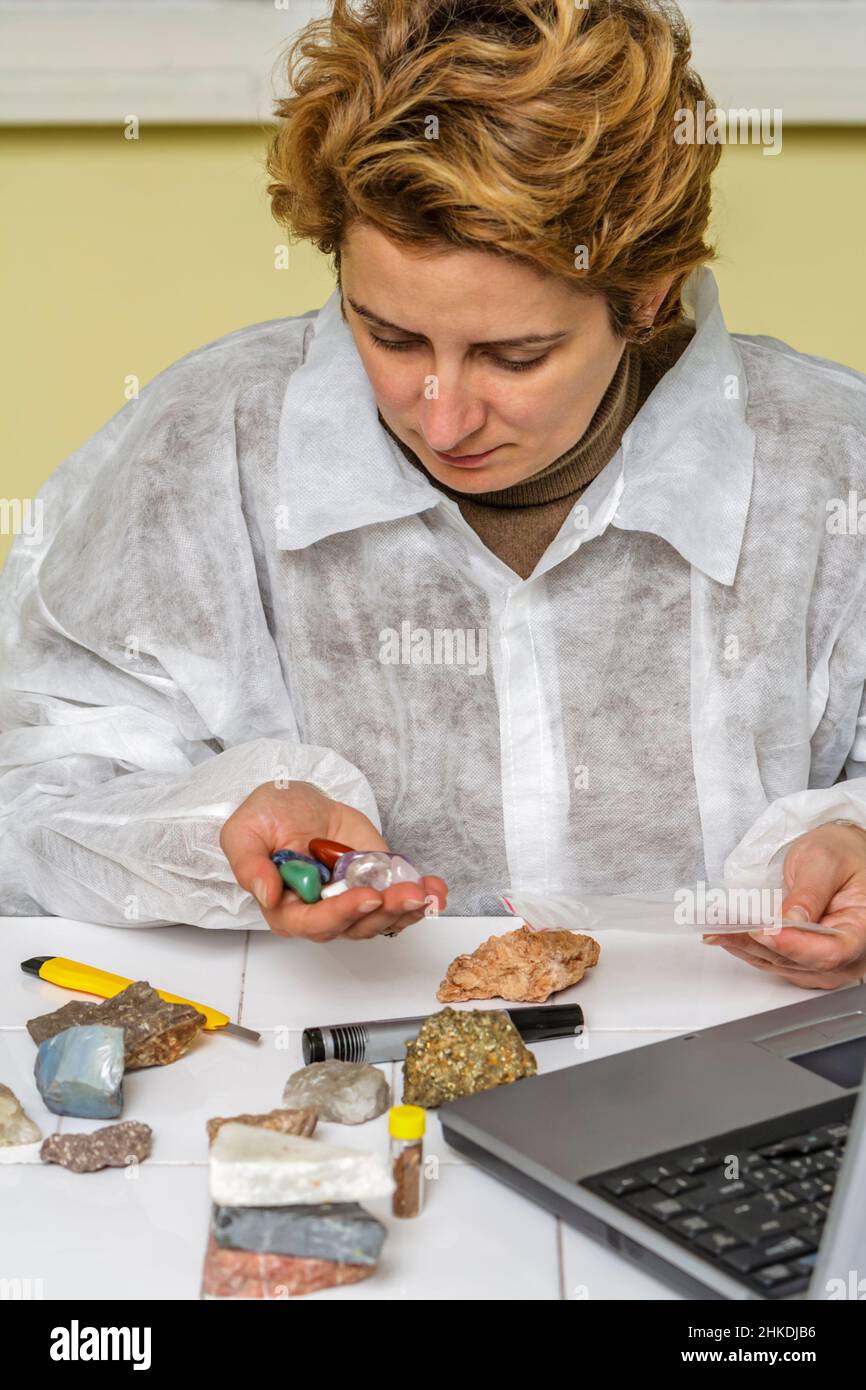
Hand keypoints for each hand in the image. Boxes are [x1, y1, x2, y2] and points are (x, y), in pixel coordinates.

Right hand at [220, 780, 446, 940]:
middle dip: (385, 912)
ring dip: (409, 910)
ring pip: (383, 919)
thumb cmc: (268, 816)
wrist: (298, 800)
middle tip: (409, 894)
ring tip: (428, 892)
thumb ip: (249, 864)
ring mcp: (354, 899)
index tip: (367, 896)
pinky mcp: (377, 883)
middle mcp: (323, 912)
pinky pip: (401, 900)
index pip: (314, 923)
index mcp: (287, 908)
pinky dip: (423, 897)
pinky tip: (437, 888)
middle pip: (356, 926)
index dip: (342, 914)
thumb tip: (266, 893)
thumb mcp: (244, 831)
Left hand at [704, 823, 865, 987]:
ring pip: (780, 964)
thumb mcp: (824, 862)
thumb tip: (790, 921)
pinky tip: (724, 934)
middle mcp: (846, 956)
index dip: (794, 946)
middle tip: (722, 927)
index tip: (763, 931)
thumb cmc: (841, 854)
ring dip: (744, 946)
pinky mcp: (802, 960)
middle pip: (799, 962)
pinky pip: (773, 959)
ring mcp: (823, 963)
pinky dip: (747, 946)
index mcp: (861, 930)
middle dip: (757, 943)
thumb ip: (809, 893)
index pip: (830, 952)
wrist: (838, 857)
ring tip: (714, 929)